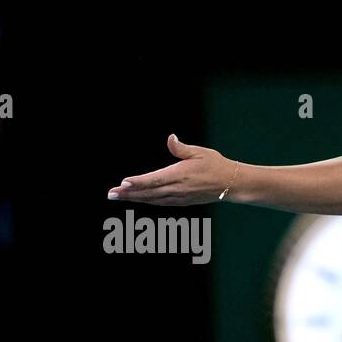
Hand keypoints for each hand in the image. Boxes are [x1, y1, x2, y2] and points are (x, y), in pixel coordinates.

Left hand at [108, 134, 236, 205]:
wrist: (230, 184)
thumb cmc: (215, 165)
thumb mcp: (199, 152)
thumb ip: (181, 148)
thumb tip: (170, 138)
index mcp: (180, 174)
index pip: (154, 179)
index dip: (138, 182)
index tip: (123, 183)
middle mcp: (177, 189)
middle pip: (148, 193)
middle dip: (128, 194)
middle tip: (110, 194)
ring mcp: (179, 198)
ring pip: (151, 200)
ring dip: (134, 199)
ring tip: (118, 197)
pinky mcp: (182, 202)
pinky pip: (160, 203)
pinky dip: (146, 202)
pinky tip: (137, 200)